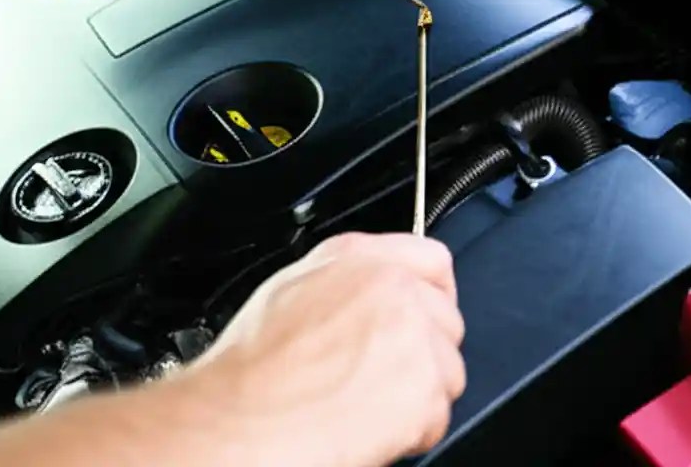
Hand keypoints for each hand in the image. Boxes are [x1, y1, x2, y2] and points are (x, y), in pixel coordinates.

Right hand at [185, 232, 466, 466]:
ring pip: (447, 370)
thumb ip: (347, 280)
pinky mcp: (426, 386)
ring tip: (366, 405)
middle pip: (445, 320)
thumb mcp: (291, 289)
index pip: (432, 260)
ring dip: (419, 394)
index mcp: (360, 258)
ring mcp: (416, 336)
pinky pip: (438, 415)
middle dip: (423, 352)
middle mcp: (394, 288)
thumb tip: (369, 292)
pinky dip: (413, 432)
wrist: (243, 422)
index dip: (432, 295)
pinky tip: (370, 428)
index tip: (425, 319)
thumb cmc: (253, 370)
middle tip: (381, 376)